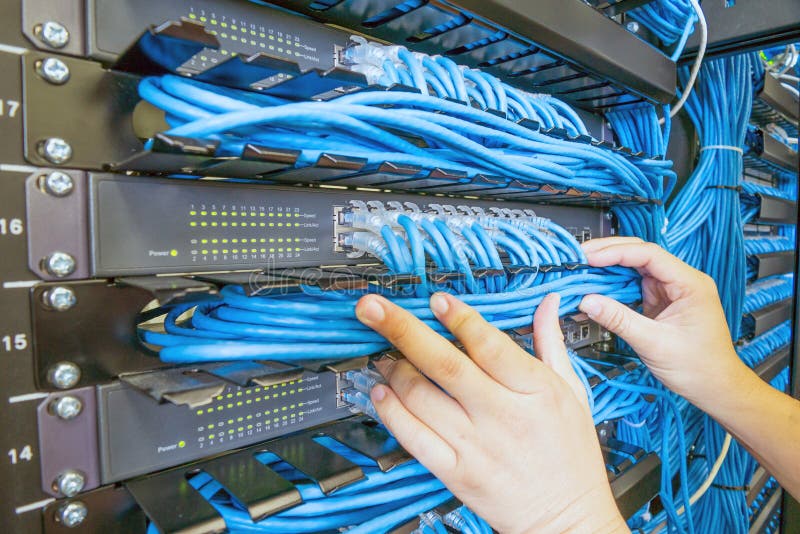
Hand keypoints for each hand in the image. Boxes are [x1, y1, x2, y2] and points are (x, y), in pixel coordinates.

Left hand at [356, 292, 626, 533]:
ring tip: (381, 352)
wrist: (566, 520)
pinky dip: (392, 412)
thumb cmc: (570, 455)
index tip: (436, 299)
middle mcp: (503, 416)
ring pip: (422, 398)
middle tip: (373, 308)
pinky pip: (415, 438)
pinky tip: (381, 392)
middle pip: (445, 365)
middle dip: (402, 330)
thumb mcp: (573, 393)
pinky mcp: (457, 473)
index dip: (459, 318)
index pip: (490, 346)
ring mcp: (476, 446)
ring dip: (393, 369)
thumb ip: (550, 344)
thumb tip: (547, 303)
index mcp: (535, 390)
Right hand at [578, 237, 747, 406]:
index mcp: (690, 284)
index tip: (589, 258)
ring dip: (607, 269)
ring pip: (634, 269)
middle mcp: (681, 281)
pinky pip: (632, 286)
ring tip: (581, 270)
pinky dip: (612, 287)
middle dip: (608, 253)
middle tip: (579, 257)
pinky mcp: (660, 302)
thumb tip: (587, 301)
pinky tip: (594, 289)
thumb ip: (619, 320)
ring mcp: (670, 291)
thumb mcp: (654, 343)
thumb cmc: (698, 368)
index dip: (616, 252)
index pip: (649, 254)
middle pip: (640, 254)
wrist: (715, 388)